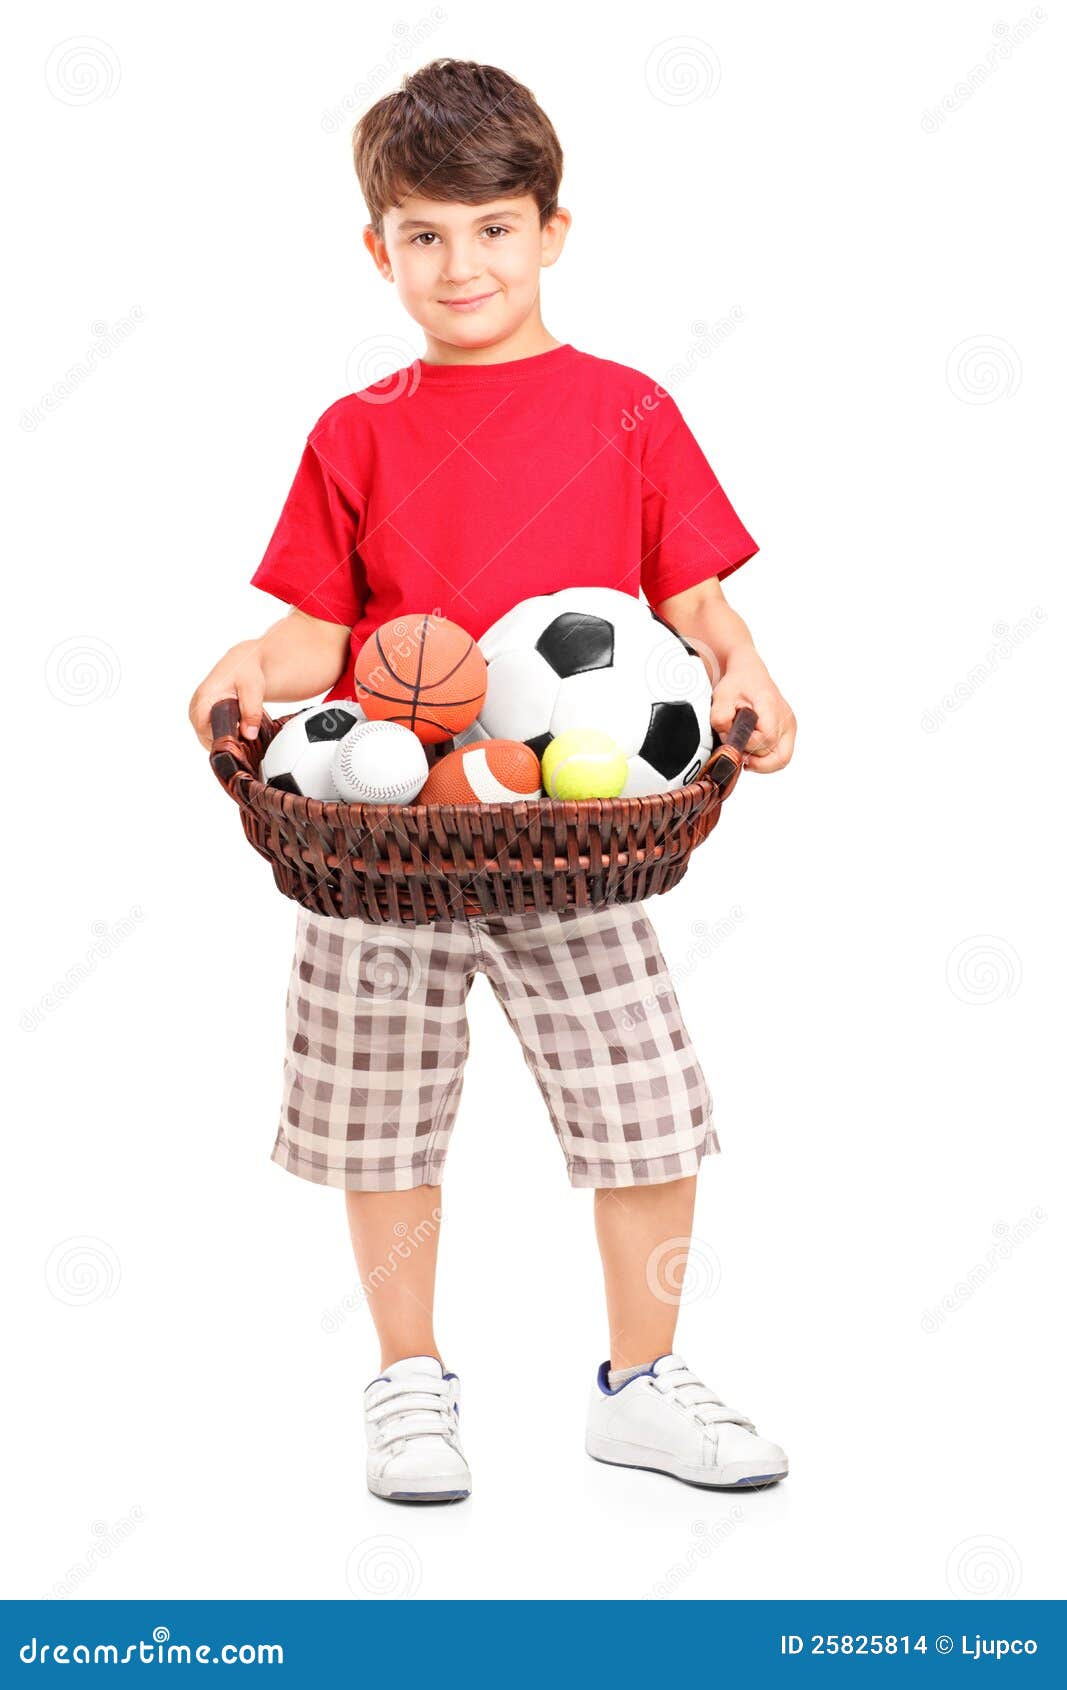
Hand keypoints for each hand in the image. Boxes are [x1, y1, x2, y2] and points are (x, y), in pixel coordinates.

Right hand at [188, 640, 265, 749]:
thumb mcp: (253, 689)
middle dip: (226, 741)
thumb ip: (252, 711)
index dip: (223, 738)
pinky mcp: (201, 716)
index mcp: (203, 699)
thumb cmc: (245, 672)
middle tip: (246, 735)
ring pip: (207, 738)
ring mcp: (197, 712)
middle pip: (206, 738)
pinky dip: (223, 735)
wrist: (242, 663)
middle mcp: (195, 707)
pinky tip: (237, 729)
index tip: (241, 739)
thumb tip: (249, 734)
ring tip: (243, 729)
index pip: (205, 731)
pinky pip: (209, 734)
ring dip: (225, 738)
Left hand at [710, 648, 795, 772]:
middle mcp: (786, 718)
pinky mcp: (788, 732)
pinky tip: (751, 753)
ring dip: (761, 762)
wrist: (749, 674)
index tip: (734, 737)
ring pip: (782, 760)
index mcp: (771, 706)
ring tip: (745, 752)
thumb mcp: (721, 696)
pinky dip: (766, 760)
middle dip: (754, 757)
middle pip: (778, 755)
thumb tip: (730, 741)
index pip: (767, 739)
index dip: (748, 745)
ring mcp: (790, 726)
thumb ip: (720, 718)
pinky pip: (781, 756)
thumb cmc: (737, 683)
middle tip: (739, 750)